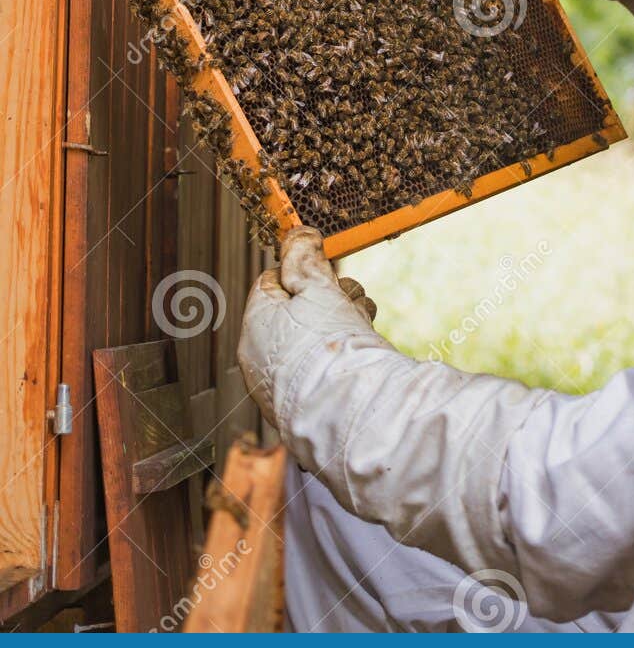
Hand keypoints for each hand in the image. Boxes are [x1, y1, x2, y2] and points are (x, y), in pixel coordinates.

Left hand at [238, 227, 379, 430]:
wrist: (354, 414)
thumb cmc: (329, 347)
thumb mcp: (317, 287)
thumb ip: (304, 257)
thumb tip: (296, 233)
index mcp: (254, 326)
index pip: (271, 282)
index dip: (303, 272)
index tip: (328, 271)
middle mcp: (261, 358)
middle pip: (297, 308)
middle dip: (330, 296)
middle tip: (348, 297)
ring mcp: (283, 384)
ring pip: (315, 334)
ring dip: (343, 319)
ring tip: (361, 322)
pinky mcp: (307, 402)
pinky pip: (323, 364)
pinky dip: (344, 351)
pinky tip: (364, 347)